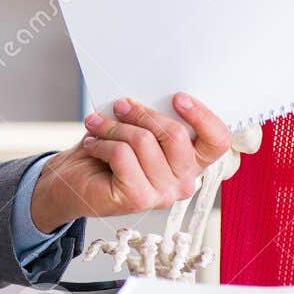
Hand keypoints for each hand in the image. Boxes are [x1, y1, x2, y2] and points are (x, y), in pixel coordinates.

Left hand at [29, 94, 231, 233]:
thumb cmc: (109, 152)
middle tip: (119, 106)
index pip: (218, 141)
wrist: (75, 180)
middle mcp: (184, 182)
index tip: (178, 97)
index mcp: (192, 162)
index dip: (203, 116)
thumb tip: (155, 94)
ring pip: (144, 141)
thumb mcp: (138, 128)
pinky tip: (93, 144)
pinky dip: (102, 143)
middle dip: (141, 113)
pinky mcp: (138, 199)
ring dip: (114, 126)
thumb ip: (155, 118)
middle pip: (176, 134)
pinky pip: (123, 155)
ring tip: (97, 125)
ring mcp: (163, 194)